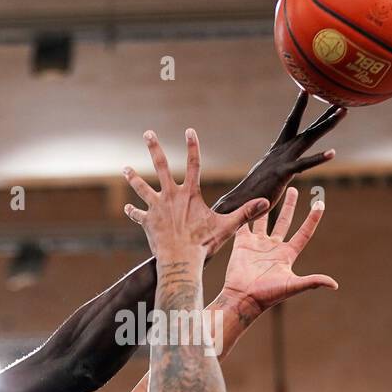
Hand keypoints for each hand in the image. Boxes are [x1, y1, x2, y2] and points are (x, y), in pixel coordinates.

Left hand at [124, 130, 267, 257]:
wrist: (180, 261)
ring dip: (133, 177)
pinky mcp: (147, 221)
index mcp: (190, 194)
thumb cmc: (203, 244)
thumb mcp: (227, 227)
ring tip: (125, 168)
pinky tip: (127, 208)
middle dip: (154, 148)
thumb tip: (266, 203)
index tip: (189, 130)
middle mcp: (171, 196)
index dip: (193, 146)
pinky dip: (132, 212)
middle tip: (148, 133)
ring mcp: (156, 208)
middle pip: (161, 166)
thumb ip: (245, 213)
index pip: (194, 163)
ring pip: (142, 187)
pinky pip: (137, 215)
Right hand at [221, 89, 345, 217]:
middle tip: (340, 98)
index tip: (307, 90)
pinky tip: (333, 152)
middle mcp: (281, 150)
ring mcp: (283, 160)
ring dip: (327, 124)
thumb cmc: (252, 191)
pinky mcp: (283, 173)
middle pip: (306, 127)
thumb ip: (274, 161)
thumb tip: (273, 151)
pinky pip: (304, 164)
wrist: (238, 203)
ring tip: (343, 112)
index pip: (291, 123)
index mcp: (278, 150)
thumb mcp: (266, 171)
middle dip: (323, 113)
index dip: (299, 107)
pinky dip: (318, 158)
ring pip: (309, 138)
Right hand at [221, 186, 337, 313]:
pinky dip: (244, 213)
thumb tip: (334, 285)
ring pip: (263, 220)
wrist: (243, 298)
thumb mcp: (292, 286)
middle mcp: (273, 247)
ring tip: (269, 190)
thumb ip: (313, 281)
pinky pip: (243, 225)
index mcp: (287, 254)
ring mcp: (257, 245)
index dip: (312, 219)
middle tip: (292, 189)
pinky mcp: (242, 244)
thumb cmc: (268, 294)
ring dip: (266, 205)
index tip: (320, 203)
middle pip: (283, 221)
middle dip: (289, 206)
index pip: (303, 233)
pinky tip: (245, 199)